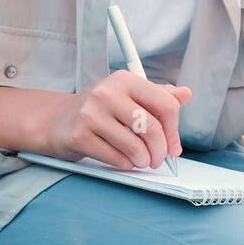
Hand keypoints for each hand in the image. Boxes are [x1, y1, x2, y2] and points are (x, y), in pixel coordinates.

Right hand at [37, 71, 191, 171]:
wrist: (57, 120)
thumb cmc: (99, 110)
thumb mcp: (129, 96)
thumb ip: (158, 96)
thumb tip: (186, 94)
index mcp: (125, 80)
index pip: (165, 104)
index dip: (174, 130)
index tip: (173, 146)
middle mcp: (107, 93)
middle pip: (151, 128)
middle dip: (160, 150)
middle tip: (158, 160)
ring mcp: (91, 114)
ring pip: (134, 146)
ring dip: (143, 160)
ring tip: (141, 160)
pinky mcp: (79, 136)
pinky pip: (115, 158)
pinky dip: (126, 164)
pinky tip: (124, 160)